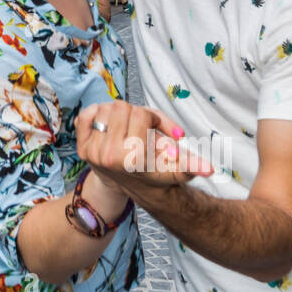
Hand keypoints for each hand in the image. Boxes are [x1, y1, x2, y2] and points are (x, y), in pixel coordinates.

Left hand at [76, 101, 212, 191]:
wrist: (128, 184)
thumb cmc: (154, 170)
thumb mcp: (175, 168)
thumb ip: (192, 165)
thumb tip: (210, 170)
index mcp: (133, 158)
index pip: (142, 113)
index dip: (154, 118)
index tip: (157, 132)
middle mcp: (109, 156)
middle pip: (121, 107)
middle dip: (135, 115)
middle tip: (140, 130)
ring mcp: (92, 152)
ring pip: (105, 107)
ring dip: (117, 116)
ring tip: (126, 131)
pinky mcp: (81, 147)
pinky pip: (87, 114)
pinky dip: (97, 116)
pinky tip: (108, 129)